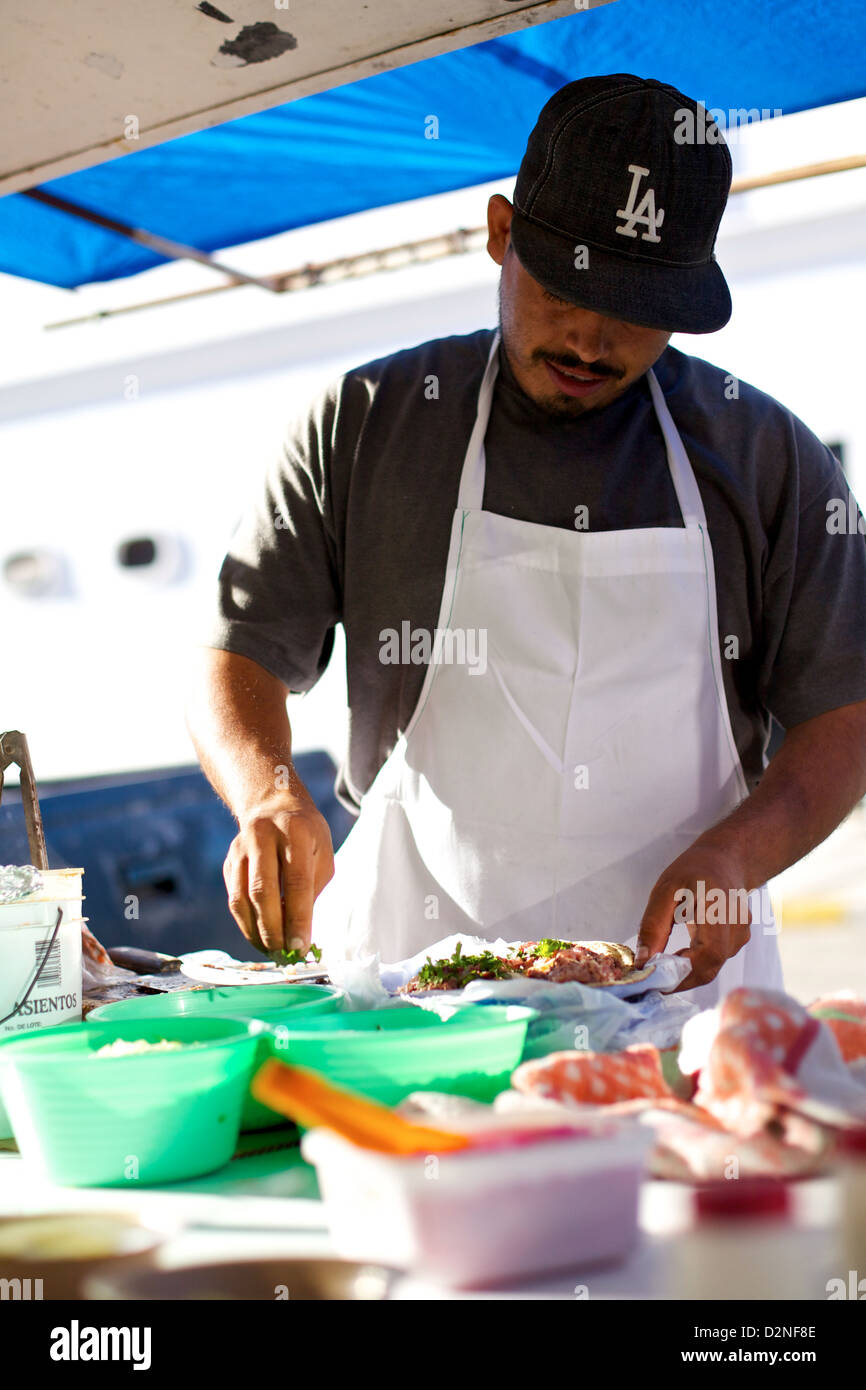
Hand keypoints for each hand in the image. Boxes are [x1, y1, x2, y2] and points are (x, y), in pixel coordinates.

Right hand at [223, 796, 334, 955]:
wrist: (272, 804)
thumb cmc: (306, 836)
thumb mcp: (322, 853)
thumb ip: (312, 889)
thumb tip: (300, 933)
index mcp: (295, 832)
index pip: (295, 881)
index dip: (298, 917)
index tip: (302, 945)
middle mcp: (262, 836)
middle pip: (262, 891)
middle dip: (273, 929)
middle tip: (285, 954)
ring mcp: (240, 849)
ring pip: (241, 899)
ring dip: (255, 932)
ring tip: (272, 952)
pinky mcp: (228, 862)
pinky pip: (234, 899)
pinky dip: (246, 923)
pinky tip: (260, 937)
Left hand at [635, 844, 751, 991]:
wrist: (726, 859)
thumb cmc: (694, 870)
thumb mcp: (665, 890)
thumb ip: (653, 926)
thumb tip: (643, 962)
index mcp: (719, 909)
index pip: (709, 954)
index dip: (682, 973)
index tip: (654, 980)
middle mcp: (737, 927)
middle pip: (710, 966)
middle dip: (678, 978)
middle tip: (651, 978)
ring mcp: (742, 936)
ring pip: (712, 966)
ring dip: (685, 972)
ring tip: (660, 964)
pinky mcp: (738, 942)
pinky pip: (714, 960)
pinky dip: (693, 964)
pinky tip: (677, 955)